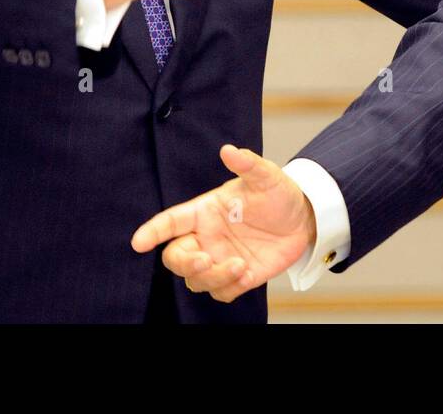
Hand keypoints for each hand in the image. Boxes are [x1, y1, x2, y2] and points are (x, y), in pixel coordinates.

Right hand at [131, 144, 316, 301]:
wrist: (305, 218)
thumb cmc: (278, 194)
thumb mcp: (266, 176)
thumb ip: (247, 164)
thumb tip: (229, 150)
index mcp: (205, 212)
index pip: (170, 222)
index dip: (152, 232)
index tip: (138, 243)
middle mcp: (207, 237)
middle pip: (175, 257)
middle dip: (183, 262)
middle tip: (204, 259)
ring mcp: (220, 258)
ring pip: (196, 280)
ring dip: (212, 277)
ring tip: (240, 265)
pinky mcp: (237, 277)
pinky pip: (220, 292)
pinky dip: (228, 287)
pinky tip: (247, 274)